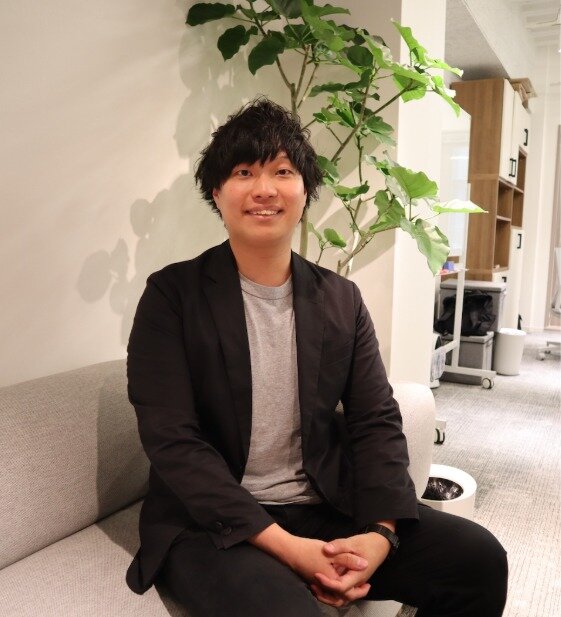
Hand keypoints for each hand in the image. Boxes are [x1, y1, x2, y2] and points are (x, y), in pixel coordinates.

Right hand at [249, 524, 369, 606]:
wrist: (290, 551)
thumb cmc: (309, 550)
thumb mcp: (332, 552)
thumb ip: (348, 559)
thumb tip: (365, 565)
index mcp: (331, 581)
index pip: (349, 593)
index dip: (360, 590)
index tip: (368, 584)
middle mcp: (325, 587)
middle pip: (342, 598)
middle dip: (354, 594)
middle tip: (364, 587)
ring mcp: (319, 586)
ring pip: (335, 595)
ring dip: (344, 592)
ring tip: (353, 583)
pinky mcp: (315, 582)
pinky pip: (328, 591)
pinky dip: (335, 588)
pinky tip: (339, 577)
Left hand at [313, 532, 390, 604]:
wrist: (379, 545)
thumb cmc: (367, 544)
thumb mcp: (353, 542)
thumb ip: (339, 545)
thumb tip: (326, 549)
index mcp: (358, 575)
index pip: (342, 586)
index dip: (328, 583)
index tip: (317, 575)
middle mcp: (357, 582)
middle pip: (342, 597)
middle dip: (326, 595)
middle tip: (313, 585)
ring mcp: (355, 583)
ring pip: (342, 597)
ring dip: (329, 596)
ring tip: (315, 587)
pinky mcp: (352, 580)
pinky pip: (343, 591)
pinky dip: (332, 591)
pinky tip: (322, 583)